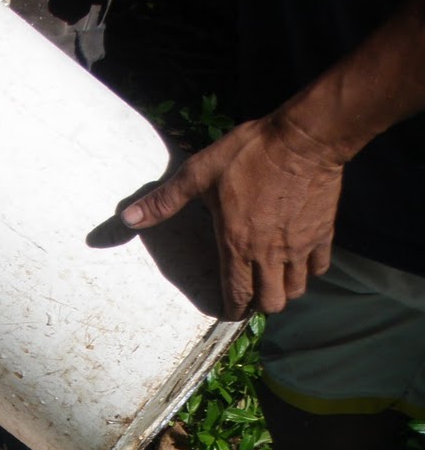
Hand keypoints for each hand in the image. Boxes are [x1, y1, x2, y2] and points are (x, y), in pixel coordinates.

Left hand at [120, 114, 343, 318]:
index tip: (228, 311)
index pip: (236, 295)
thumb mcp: (198, 173)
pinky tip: (300, 260)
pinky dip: (310, 270)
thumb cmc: (249, 155)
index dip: (231, 310)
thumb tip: (126, 219)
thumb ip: (164, 202)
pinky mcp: (324, 232)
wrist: (304, 138)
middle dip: (259, 304)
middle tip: (251, 293)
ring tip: (273, 279)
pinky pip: (320, 267)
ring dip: (284, 290)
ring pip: (297, 289)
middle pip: (271, 301)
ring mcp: (300, 245)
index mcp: (237, 244)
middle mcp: (270, 253)